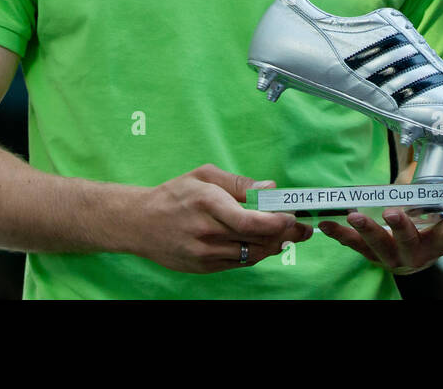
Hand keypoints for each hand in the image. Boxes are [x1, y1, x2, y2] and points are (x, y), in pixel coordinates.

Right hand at [135, 164, 311, 273]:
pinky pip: (238, 263)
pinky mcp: (202, 267)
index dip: (277, 223)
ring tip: (290, 236)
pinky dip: (256, 254)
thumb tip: (270, 188)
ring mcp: (203, 254)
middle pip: (255, 240)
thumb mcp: (204, 176)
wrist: (138, 223)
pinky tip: (266, 245)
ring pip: (251, 255)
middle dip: (285, 235)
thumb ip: (239, 182)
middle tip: (303, 229)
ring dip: (274, 247)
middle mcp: (206, 232)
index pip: (250, 221)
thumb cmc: (174, 194)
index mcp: (208, 204)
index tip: (293, 217)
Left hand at [319, 207, 442, 273]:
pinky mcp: (373, 255)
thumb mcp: (440, 206)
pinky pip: (356, 246)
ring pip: (379, 247)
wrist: (417, 251)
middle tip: (391, 213)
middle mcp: (417, 254)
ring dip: (366, 230)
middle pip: (410, 243)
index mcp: (438, 241)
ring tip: (354, 216)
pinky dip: (341, 235)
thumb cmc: (429, 220)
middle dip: (400, 227)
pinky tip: (327, 224)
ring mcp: (393, 257)